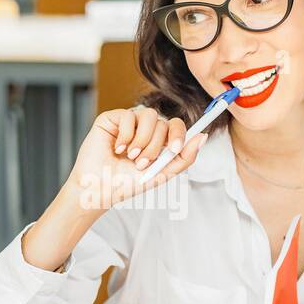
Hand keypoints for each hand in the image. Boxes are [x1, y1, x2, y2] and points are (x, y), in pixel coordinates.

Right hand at [65, 106, 206, 211]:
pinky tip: (116, 148)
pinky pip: (128, 116)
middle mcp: (145, 128)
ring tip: (130, 156)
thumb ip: (184, 157)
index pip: (176, 126)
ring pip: (149, 115)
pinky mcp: (112, 118)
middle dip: (154, 146)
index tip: (173, 150)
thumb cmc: (127, 183)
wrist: (100, 189)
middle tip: (140, 163)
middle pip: (164, 122)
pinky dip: (125, 135)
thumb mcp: (162, 174)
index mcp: (158, 140)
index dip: (178, 135)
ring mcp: (129, 122)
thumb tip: (203, 137)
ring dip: (142, 140)